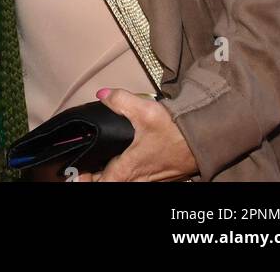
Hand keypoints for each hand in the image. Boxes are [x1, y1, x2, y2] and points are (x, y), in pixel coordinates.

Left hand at [72, 88, 198, 182]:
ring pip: (127, 183)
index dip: (87, 179)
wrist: (202, 139)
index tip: (78, 172)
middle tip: (87, 167)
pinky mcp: (162, 177)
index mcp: (130, 167)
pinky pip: (140, 180)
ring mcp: (151, 180)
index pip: (102, 182)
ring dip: (113, 175)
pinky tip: (129, 161)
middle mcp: (139, 178)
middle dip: (98, 177)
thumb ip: (120, 100)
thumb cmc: (174, 129)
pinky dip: (130, 174)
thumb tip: (102, 94)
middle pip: (112, 183)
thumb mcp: (144, 110)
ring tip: (103, 164)